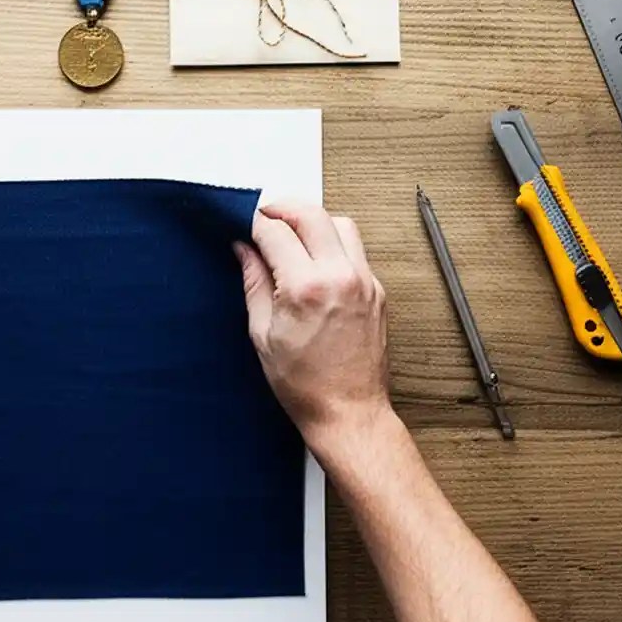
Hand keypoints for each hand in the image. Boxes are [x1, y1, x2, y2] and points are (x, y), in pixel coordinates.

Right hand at [233, 202, 391, 461]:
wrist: (348, 412)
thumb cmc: (305, 385)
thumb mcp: (262, 333)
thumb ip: (254, 282)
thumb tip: (244, 250)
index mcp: (307, 288)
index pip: (276, 232)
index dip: (255, 223)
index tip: (245, 225)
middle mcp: (341, 277)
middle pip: (311, 214)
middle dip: (282, 209)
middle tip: (265, 217)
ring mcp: (364, 282)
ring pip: (340, 223)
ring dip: (313, 222)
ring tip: (292, 237)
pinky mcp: (377, 291)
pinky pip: (355, 250)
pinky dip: (333, 245)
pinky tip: (314, 261)